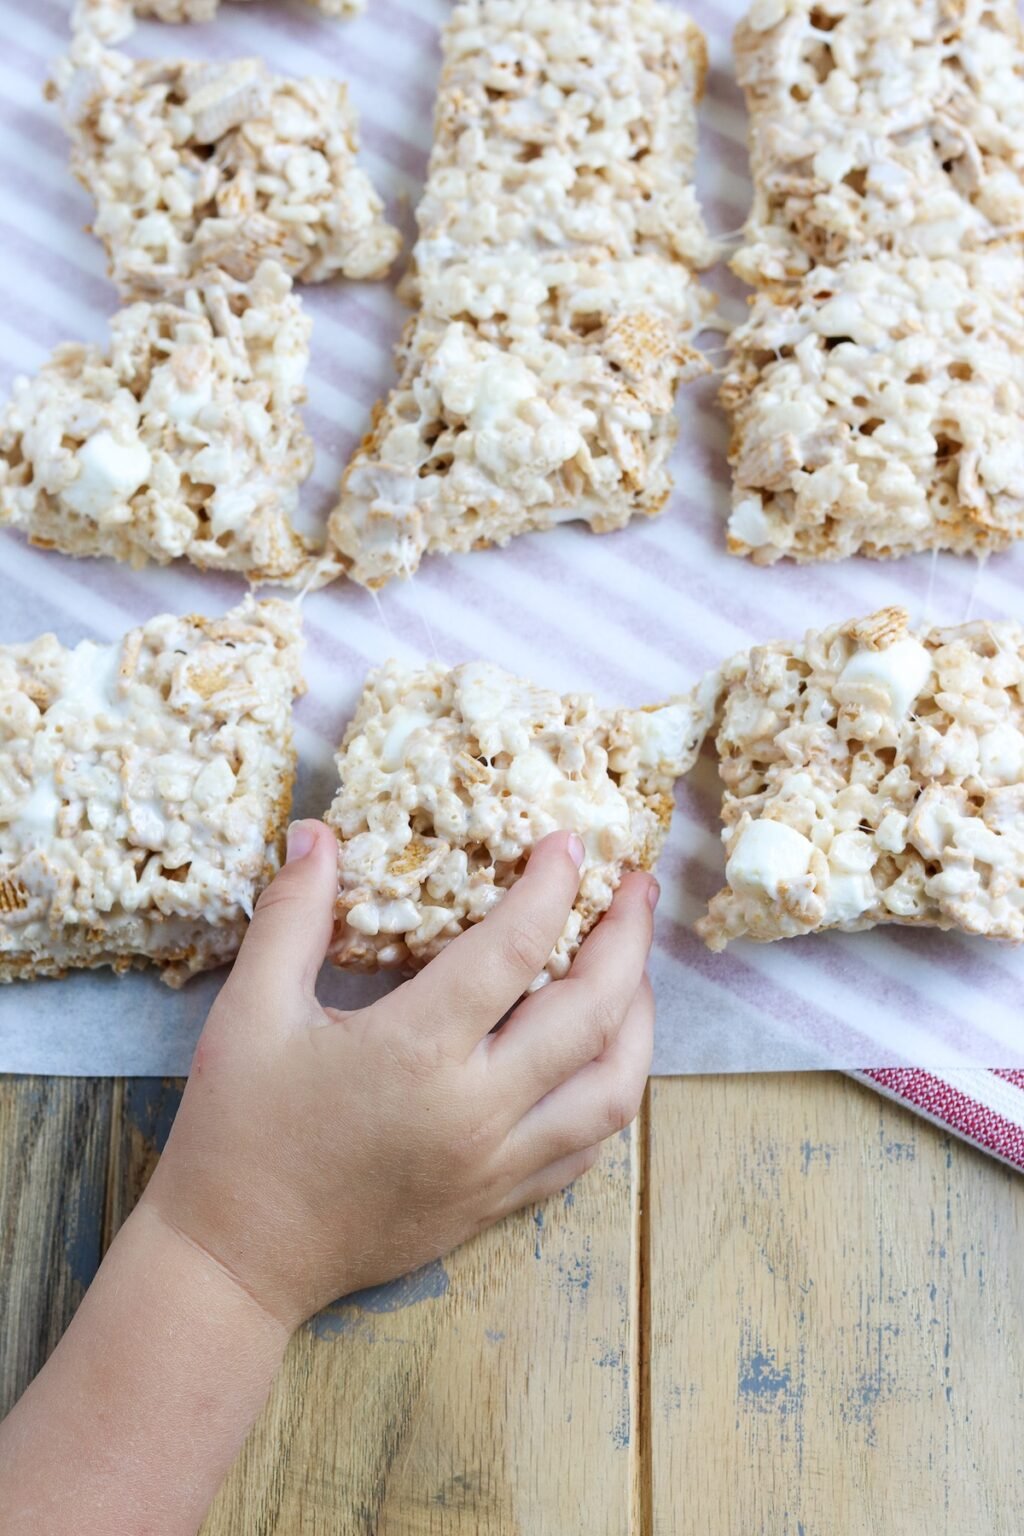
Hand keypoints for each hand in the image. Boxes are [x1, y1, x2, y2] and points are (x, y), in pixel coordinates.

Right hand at [143, 824, 656, 1328]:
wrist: (236, 1264)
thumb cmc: (238, 1133)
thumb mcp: (249, 1012)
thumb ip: (292, 915)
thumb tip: (317, 833)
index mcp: (417, 1051)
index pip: (514, 949)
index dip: (552, 886)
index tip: (569, 843)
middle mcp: (477, 1109)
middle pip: (591, 1013)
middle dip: (628, 941)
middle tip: (638, 889)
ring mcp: (497, 1164)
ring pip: (612, 1089)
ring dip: (638, 1021)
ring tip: (636, 971)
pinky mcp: (498, 1203)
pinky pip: (585, 1148)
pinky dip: (608, 1093)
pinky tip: (600, 1058)